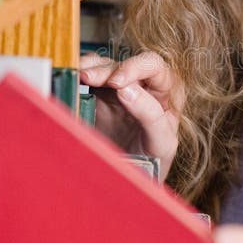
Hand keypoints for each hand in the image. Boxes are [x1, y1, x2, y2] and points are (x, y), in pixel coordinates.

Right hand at [79, 51, 183, 181]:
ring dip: (92, 68)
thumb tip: (126, 89)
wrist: (133, 179)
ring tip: (79, 77)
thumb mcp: (161, 143)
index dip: (135, 69)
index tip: (116, 83)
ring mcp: (121, 89)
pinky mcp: (100, 96)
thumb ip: (151, 116)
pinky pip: (91, 76)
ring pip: (107, 66)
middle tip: (89, 78)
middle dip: (108, 68)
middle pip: (128, 63)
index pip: (155, 67)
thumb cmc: (155, 162)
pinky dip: (81, 73)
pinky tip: (73, 77)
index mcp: (169, 92)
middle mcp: (145, 85)